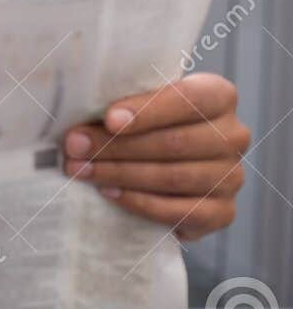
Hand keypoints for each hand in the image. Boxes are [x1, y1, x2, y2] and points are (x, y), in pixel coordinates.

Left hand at [62, 72, 249, 240]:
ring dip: (120, 174)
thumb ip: (120, 106)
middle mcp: (233, 136)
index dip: (148, 111)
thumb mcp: (137, 103)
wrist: (163, 163)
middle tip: (75, 148)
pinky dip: (140, 203)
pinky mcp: (222, 212)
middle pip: (175, 142)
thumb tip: (80, 127)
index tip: (109, 120)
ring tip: (82, 170)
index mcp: (218, 96)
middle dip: (117, 146)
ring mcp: (232, 176)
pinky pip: (180, 211)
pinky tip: (109, 193)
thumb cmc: (144, 123)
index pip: (189, 99)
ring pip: (173, 177)